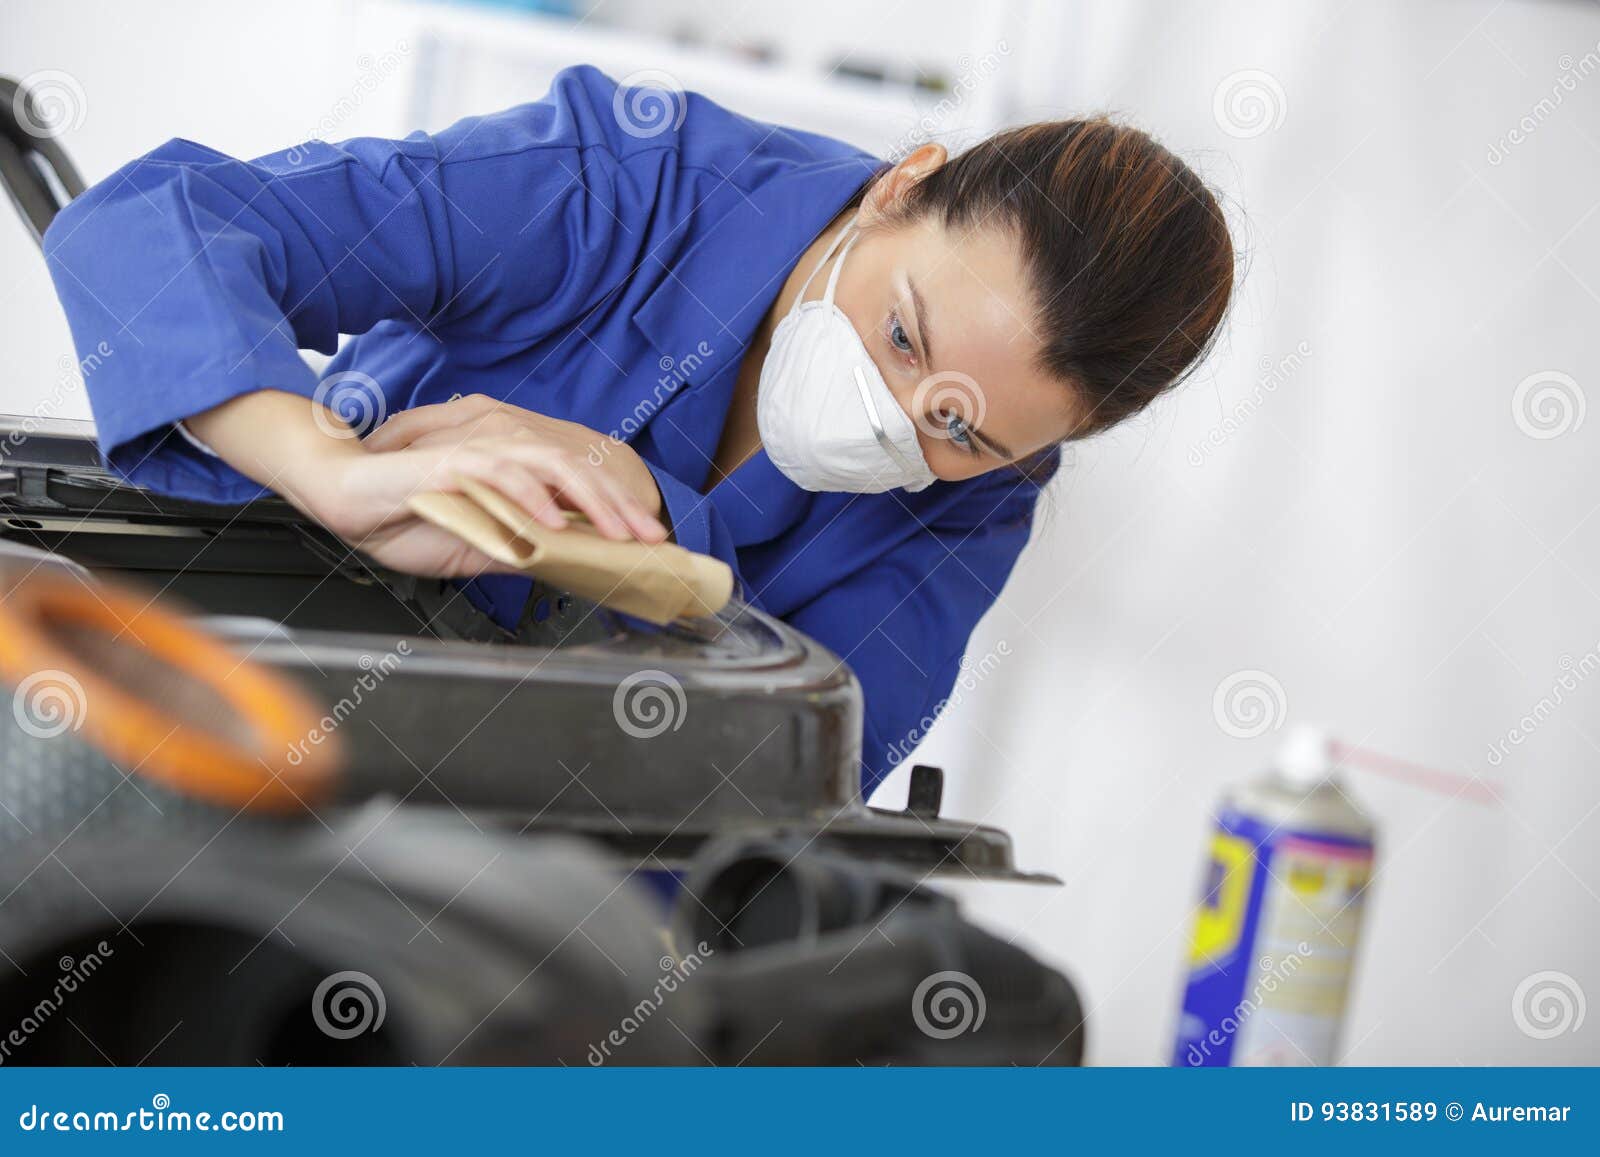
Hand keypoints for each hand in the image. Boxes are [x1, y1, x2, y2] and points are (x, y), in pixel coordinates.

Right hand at [185, 389, 667, 580]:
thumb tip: (559, 565)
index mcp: (509, 468)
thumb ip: (514, 551)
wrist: (337, 497)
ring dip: (587, 500)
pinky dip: (529, 494)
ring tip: (616, 532)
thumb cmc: (396, 516)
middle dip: (617, 506)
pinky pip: (499, 472)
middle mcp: (499, 450)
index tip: (645, 537)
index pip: (575, 481)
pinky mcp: (450, 458)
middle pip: (575, 470)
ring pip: (549, 467)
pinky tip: (552, 520)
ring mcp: (476, 450)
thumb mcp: (472, 547)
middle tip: (649, 539)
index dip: (614, 506)